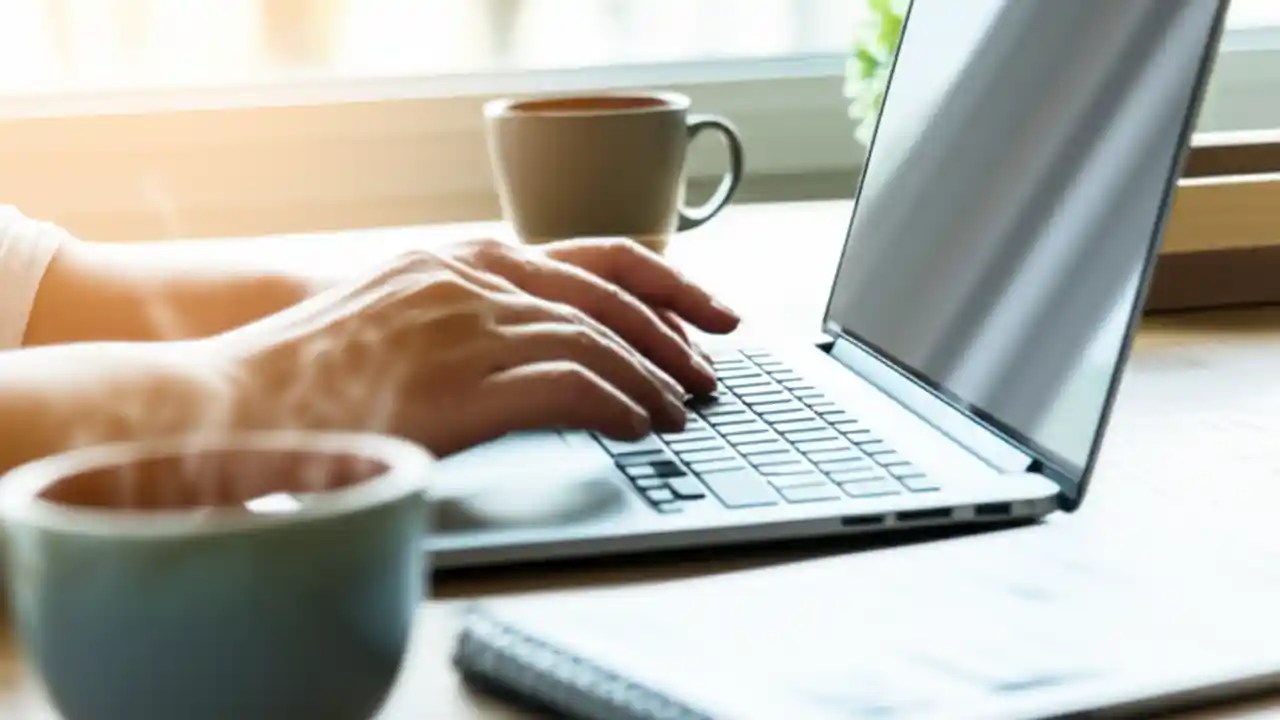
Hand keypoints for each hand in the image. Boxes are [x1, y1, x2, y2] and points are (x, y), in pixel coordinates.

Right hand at [215, 243, 736, 455]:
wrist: (229, 395)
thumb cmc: (311, 366)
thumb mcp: (398, 308)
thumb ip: (467, 309)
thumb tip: (538, 343)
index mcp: (463, 257)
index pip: (595, 258)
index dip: (664, 287)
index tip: (704, 314)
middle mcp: (473, 279)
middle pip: (609, 300)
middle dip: (673, 338)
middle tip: (708, 375)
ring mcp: (466, 329)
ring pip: (596, 345)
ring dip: (649, 384)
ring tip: (677, 415)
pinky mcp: (459, 388)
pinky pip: (568, 390)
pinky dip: (615, 409)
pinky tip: (635, 430)